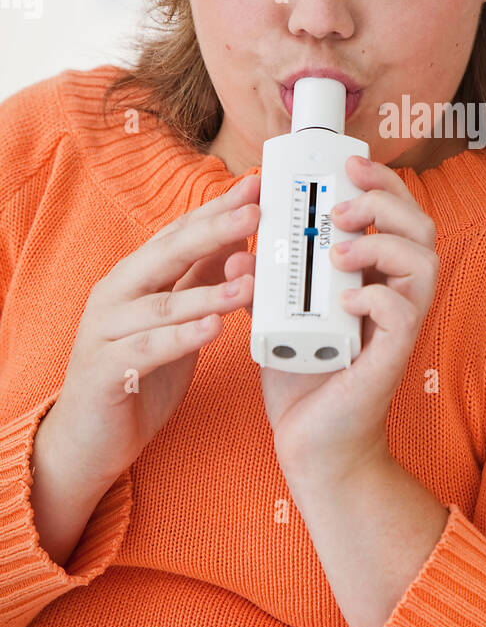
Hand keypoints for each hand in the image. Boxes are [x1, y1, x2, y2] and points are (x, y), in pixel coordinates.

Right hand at [47, 173, 261, 490]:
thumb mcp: (177, 321)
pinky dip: (181, 338)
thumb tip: (239, 237)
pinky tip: (212, 330)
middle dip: (214, 231)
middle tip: (255, 214)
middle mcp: (115, 295)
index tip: (255, 186)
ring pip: (162, 304)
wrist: (88, 439)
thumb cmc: (137, 374)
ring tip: (251, 283)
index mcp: (134, 277)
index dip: (217, 209)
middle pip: (168, 255)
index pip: (179, 233)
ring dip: (209, 292)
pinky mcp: (105, 371)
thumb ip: (201, 279)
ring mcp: (105, 331)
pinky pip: (147, 349)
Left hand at [231, 155, 438, 486]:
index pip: (395, 215)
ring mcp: (398, 326)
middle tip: (342, 202)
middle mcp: (395, 295)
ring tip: (339, 249)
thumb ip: (264, 278)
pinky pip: (404, 313)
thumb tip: (236, 245)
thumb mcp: (275, 314)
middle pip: (421, 227)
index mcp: (374, 277)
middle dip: (386, 200)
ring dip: (382, 244)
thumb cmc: (301, 377)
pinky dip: (376, 297)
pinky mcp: (391, 357)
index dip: (380, 183)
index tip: (348, 163)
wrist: (310, 444)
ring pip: (424, 263)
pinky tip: (345, 300)